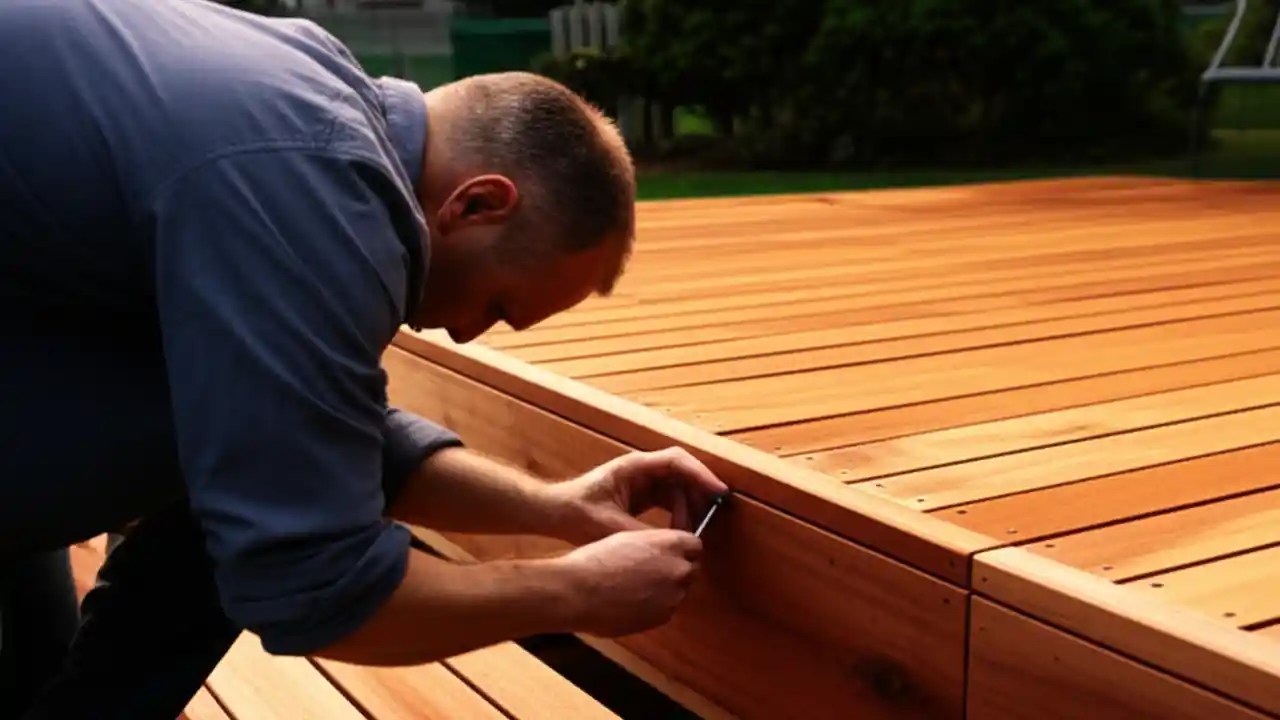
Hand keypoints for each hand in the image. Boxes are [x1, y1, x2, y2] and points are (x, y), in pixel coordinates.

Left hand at [549, 448, 729, 544]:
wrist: (556, 512)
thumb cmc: (576, 513)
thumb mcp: (610, 527)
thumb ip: (643, 533)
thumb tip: (673, 543)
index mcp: (634, 467)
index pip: (676, 460)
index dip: (701, 474)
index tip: (718, 491)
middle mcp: (641, 469)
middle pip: (682, 473)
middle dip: (699, 492)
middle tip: (712, 516)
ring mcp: (642, 481)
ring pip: (678, 487)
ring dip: (689, 506)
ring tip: (693, 531)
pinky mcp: (641, 495)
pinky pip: (669, 499)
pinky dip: (678, 513)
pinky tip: (680, 532)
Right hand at [556, 528, 701, 636]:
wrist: (580, 592)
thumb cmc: (597, 559)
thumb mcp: (628, 539)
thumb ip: (654, 546)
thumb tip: (661, 554)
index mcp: (670, 544)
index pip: (695, 545)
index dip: (683, 550)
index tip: (672, 553)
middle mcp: (678, 569)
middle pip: (691, 570)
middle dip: (677, 571)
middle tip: (653, 573)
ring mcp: (673, 597)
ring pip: (679, 592)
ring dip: (666, 590)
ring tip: (638, 589)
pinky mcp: (662, 618)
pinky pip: (666, 609)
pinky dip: (655, 607)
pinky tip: (632, 603)